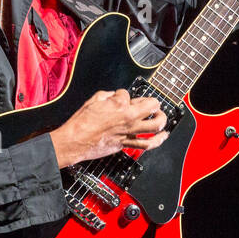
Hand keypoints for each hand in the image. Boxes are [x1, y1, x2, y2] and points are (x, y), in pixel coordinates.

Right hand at [50, 89, 167, 167]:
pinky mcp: (126, 143)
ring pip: (155, 125)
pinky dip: (158, 140)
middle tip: (150, 103)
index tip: (116, 97)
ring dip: (161, 118)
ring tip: (160, 116)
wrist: (75, 141)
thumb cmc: (81, 123)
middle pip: (151, 105)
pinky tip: (163, 136)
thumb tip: (114, 96)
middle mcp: (128, 118)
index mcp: (119, 104)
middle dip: (152, 102)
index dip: (122, 94)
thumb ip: (107, 96)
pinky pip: (147, 144)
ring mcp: (129, 132)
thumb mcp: (93, 101)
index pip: (127, 93)